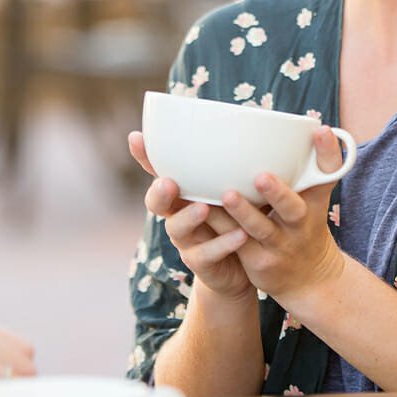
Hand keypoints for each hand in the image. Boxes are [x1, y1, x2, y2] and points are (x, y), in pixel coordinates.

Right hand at [130, 131, 253, 299]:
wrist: (244, 268)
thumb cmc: (238, 219)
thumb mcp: (237, 191)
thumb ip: (237, 169)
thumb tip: (260, 127)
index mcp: (184, 193)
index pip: (158, 171)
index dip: (144, 157)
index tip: (136, 138)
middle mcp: (178, 215)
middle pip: (156, 202)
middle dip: (159, 191)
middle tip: (169, 182)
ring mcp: (186, 240)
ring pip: (176, 228)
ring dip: (189, 217)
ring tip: (204, 207)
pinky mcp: (200, 264)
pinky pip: (206, 255)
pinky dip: (223, 244)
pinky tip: (240, 235)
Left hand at [222, 126, 344, 304]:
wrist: (310, 278)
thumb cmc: (305, 225)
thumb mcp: (315, 198)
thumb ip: (312, 166)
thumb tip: (312, 126)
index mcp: (314, 202)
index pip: (328, 175)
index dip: (328, 153)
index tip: (321, 130)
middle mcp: (300, 225)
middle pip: (293, 208)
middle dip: (278, 193)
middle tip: (261, 176)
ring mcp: (279, 245)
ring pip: (259, 229)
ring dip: (243, 212)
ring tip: (226, 194)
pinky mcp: (257, 262)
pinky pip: (237, 243)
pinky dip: (220, 227)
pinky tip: (203, 211)